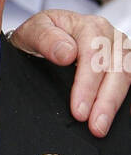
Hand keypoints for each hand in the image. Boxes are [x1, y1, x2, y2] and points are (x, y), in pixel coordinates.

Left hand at [9, 9, 130, 135]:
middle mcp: (109, 37)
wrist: (43, 36)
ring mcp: (119, 51)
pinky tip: (119, 116)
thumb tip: (65, 54)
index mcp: (89, 27)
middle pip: (116, 69)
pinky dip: (126, 100)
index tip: (79, 110)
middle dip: (106, 101)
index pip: (94, 56)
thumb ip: (46, 39)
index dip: (87, 86)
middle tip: (95, 126)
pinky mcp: (122, 65)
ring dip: (115, 104)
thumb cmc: (40, 35)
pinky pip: (130, 81)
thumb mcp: (33, 31)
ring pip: (127, 76)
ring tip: (101, 127)